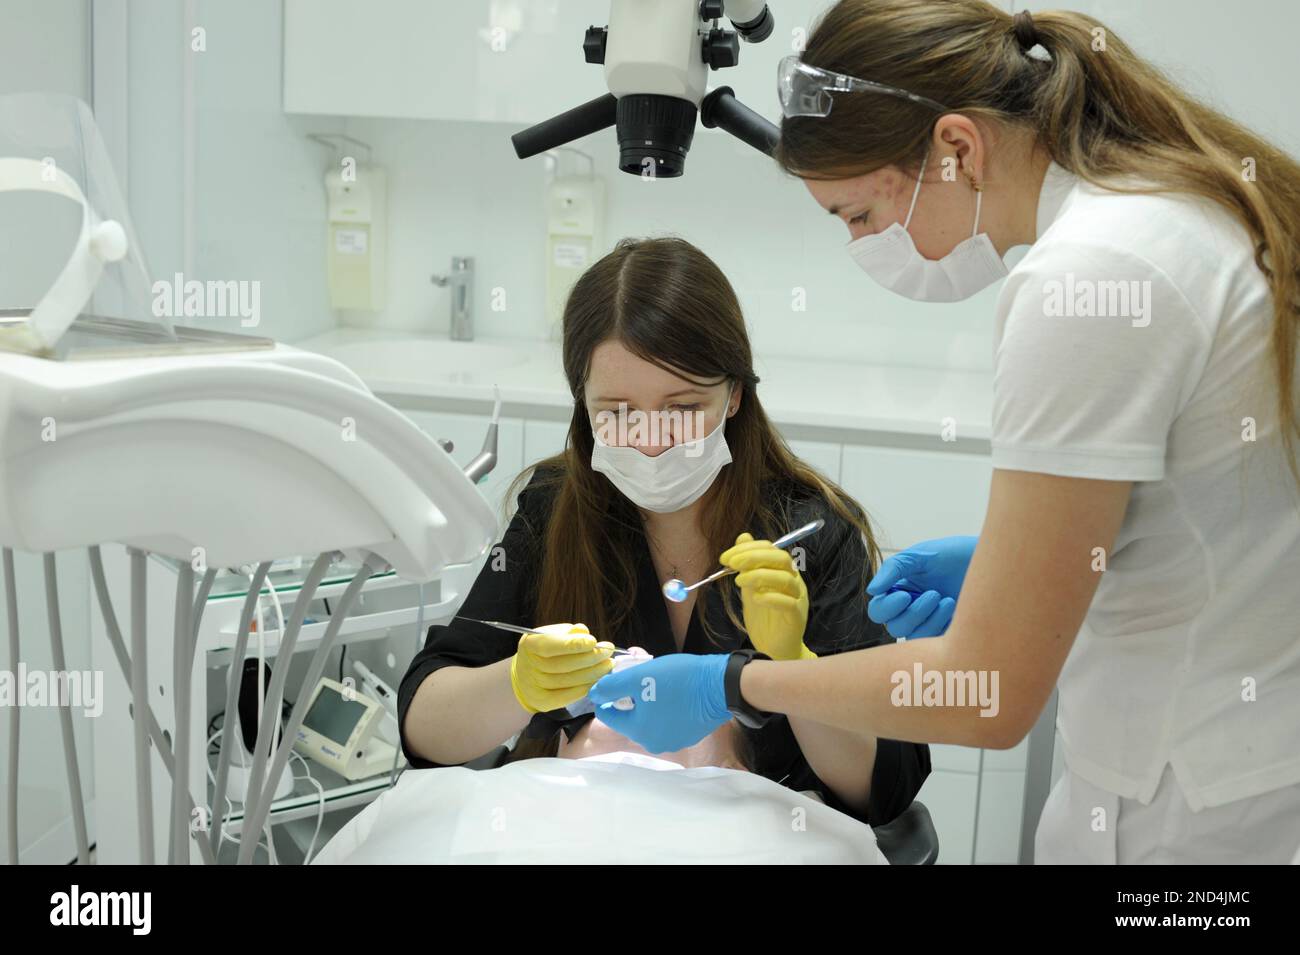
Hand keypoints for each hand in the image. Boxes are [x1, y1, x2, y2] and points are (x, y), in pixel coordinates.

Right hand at [509, 623, 614, 713]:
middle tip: (608, 652)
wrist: (526, 675)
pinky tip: (598, 679)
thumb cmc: (546, 650)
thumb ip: (568, 633)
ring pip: (569, 681)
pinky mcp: (544, 702)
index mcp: (530, 645)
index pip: (550, 645)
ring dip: (593, 673)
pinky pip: (569, 696)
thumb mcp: (553, 635)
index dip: (573, 644)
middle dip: (590, 658)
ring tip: (608, 664)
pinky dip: (586, 687)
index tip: (593, 641)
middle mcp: (530, 667)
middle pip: (563, 665)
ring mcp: (535, 687)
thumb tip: (584, 632)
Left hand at [587, 653, 730, 753]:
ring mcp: (674, 741)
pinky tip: (671, 691)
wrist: (720, 686)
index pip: (609, 716)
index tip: (613, 679)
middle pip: (630, 718)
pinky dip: (663, 708)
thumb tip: (593, 694)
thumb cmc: (678, 680)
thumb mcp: (639, 676)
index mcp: (638, 731)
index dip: (606, 696)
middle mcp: (654, 743)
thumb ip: (611, 686)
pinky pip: (666, 721)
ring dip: (647, 702)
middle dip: (629, 696)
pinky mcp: (689, 735)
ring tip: (655, 681)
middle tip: (636, 674)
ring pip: (649, 719)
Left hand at [719, 533, 812, 660]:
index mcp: (783, 571)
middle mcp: (794, 581)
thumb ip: (748, 565)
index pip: (771, 549)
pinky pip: (789, 603)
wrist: (773, 649)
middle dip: (754, 557)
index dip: (748, 548)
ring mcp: (798, 599)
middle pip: (781, 559)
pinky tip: (756, 598)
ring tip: (739, 581)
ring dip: (760, 575)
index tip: (725, 557)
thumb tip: (743, 537)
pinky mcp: (797, 617)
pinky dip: (771, 597)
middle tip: (732, 563)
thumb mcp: (750, 587)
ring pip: (786, 578)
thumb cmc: (764, 618)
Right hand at [865, 536, 976, 637]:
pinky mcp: (946, 634)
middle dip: (913, 614)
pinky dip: (941, 625)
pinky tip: (954, 608)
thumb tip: (872, 590)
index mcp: (898, 591)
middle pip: (894, 627)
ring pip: (914, 637)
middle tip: (934, 594)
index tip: (905, 595)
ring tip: (948, 601)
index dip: (887, 608)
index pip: (878, 611)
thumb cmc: (954, 555)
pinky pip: (935, 643)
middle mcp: (910, 610)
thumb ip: (894, 568)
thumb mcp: (920, 555)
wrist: (988, 562)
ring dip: (929, 620)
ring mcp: (928, 623)